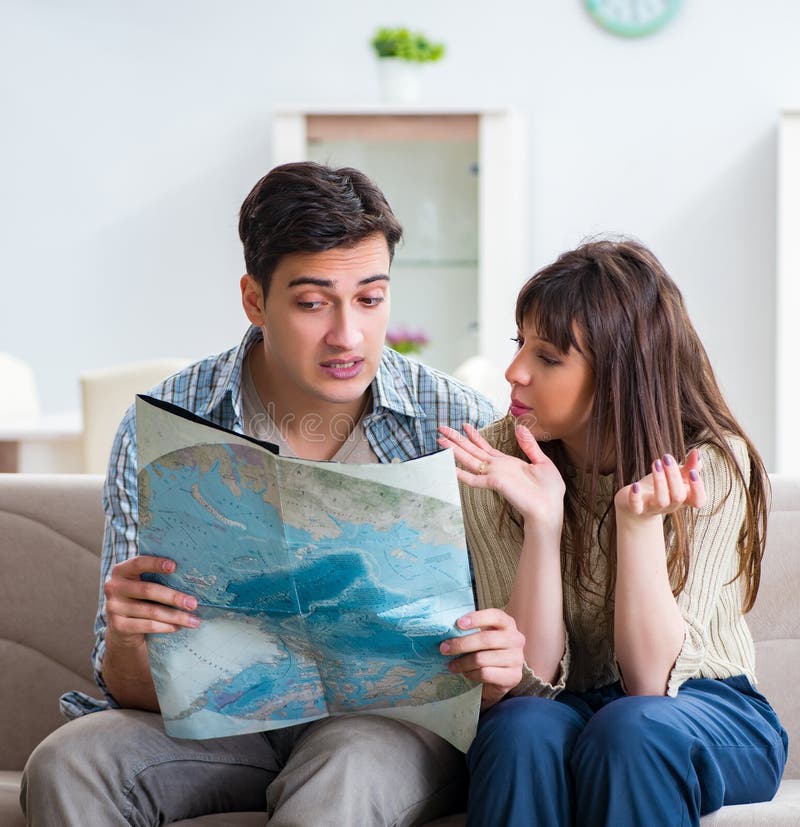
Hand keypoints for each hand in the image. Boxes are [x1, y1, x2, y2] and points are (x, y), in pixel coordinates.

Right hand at [103, 555, 199, 649]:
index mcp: (121, 570)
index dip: (156, 564)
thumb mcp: (143, 583)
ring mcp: (114, 607)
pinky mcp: (118, 626)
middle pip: (148, 590)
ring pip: (151, 611)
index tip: (174, 566)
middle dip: (174, 597)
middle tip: (193, 603)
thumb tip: (189, 572)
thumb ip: (156, 575)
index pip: (138, 563)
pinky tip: (178, 627)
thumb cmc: (140, 598)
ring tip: (193, 620)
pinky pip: (147, 625)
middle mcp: (114, 587)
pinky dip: (166, 626)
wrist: (122, 628)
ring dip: (176, 616)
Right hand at [437, 422, 564, 528]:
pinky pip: (474, 479)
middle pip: (472, 451)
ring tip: (440, 441)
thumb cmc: (548, 490)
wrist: (550, 508)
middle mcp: (497, 468)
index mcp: (507, 463)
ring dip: (454, 451)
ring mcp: (494, 476)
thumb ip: (529, 445)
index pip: (486, 447)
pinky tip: (450, 468)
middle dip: (457, 440)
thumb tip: (520, 428)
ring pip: (470, 460)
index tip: (465, 425)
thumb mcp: (542, 461)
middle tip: (442, 429)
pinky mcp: (495, 484)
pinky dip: (461, 474)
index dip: (475, 436)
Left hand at [440, 608, 525, 710]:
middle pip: (486, 639)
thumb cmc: (488, 650)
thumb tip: (446, 629)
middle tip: (444, 648)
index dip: (476, 618)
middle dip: (461, 644)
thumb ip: (472, 629)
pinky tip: (466, 673)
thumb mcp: (483, 635)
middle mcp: (516, 639)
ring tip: (451, 665)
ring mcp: (516, 659)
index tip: (458, 623)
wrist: (501, 677)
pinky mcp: (513, 676)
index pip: (495, 616)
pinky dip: (471, 674)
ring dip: (462, 663)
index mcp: (508, 624)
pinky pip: (485, 674)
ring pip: (482, 659)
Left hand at [615, 449, 705, 518]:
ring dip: (659, 480)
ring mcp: (653, 508)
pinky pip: (637, 507)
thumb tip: (697, 452)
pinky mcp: (637, 509)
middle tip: (666, 457)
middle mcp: (670, 506)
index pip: (698, 500)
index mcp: (683, 499)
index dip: (698, 488)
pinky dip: (635, 496)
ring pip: (661, 500)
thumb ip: (689, 467)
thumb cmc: (661, 486)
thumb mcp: (676, 476)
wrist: (635, 503)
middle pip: (678, 496)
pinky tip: (635, 485)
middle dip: (674, 476)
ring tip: (656, 463)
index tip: (693, 472)